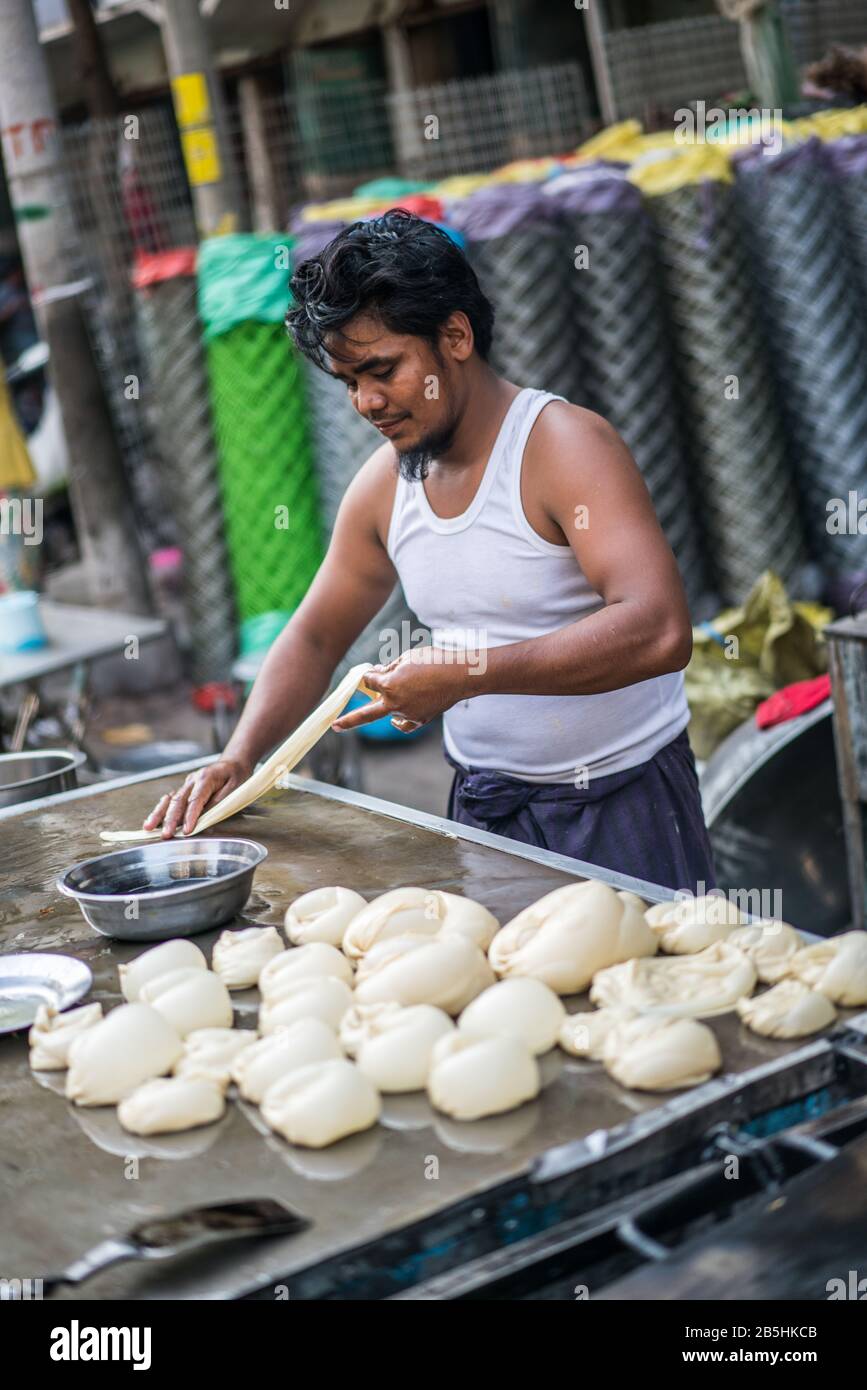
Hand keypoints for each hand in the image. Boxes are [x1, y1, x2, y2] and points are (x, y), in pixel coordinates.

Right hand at [142, 757, 251, 837]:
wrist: (233, 763)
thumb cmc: (236, 776)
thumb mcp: (234, 788)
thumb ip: (219, 802)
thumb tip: (204, 816)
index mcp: (206, 778)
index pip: (196, 800)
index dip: (190, 817)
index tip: (186, 831)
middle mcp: (193, 780)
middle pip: (178, 801)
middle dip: (171, 819)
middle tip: (166, 834)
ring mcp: (187, 784)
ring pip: (170, 800)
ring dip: (159, 815)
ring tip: (148, 827)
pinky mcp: (185, 789)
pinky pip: (170, 800)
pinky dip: (160, 810)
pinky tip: (151, 821)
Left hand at [332, 648, 470, 733]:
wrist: (461, 675)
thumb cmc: (434, 661)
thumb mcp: (407, 657)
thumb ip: (390, 667)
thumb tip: (379, 673)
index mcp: (389, 685)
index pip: (369, 681)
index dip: (371, 674)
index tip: (373, 671)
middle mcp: (394, 703)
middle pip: (366, 712)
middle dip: (349, 719)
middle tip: (335, 725)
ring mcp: (407, 714)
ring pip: (389, 711)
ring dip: (389, 701)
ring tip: (402, 690)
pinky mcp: (420, 719)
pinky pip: (404, 724)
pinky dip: (398, 721)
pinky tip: (394, 719)